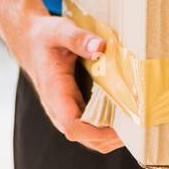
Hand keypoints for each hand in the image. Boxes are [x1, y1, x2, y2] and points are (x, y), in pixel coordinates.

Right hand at [11, 14, 123, 153]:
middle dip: (110, 138)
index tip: (120, 128)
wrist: (30, 42)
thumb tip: (101, 47)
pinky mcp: (72, 108)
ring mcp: (65, 111)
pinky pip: (90, 127)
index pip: (72, 126)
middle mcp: (58, 108)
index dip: (97, 132)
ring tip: (135, 122)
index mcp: (55, 92)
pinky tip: (125, 115)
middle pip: (84, 137)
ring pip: (88, 137)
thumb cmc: (44, 37)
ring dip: (111, 136)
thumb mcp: (60, 31)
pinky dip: (107, 127)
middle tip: (138, 125)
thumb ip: (79, 38)